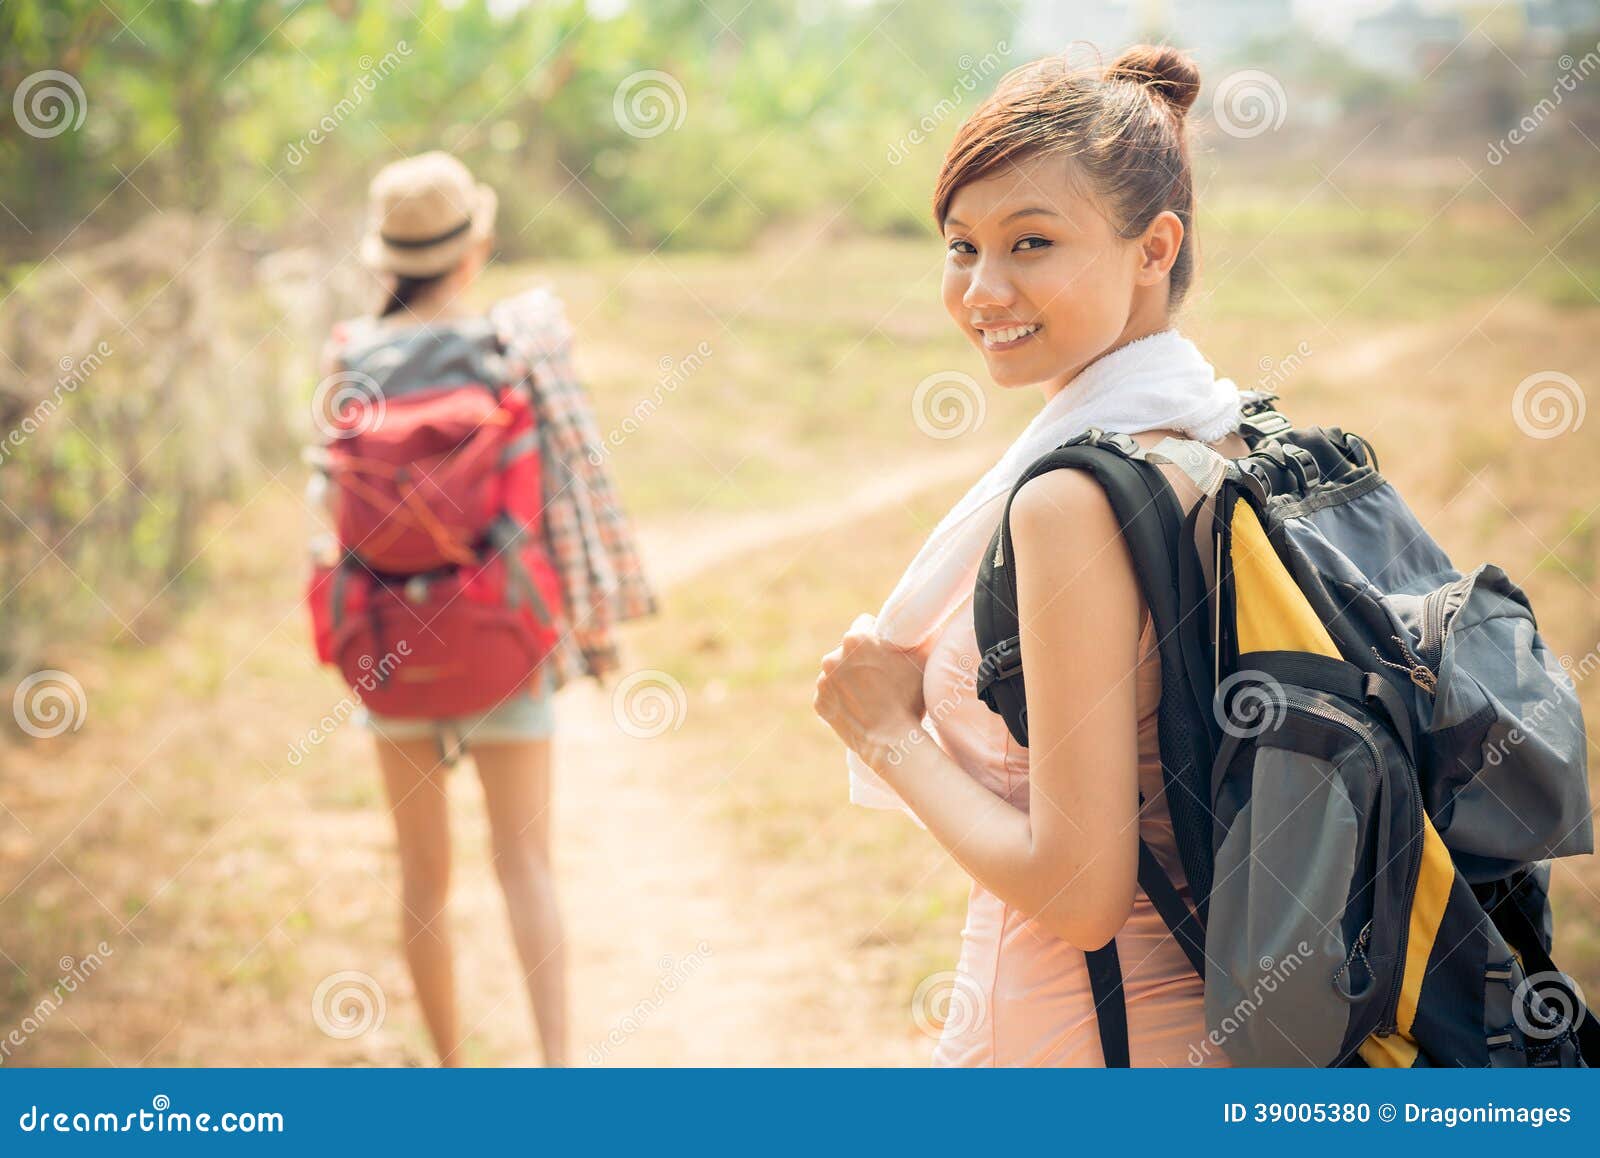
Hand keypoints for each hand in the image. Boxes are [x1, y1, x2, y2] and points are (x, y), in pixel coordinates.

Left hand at [813, 613, 926, 771]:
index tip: (885, 650)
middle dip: (861, 658)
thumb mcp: (923, 659)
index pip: (864, 624)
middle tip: (881, 676)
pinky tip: (859, 707)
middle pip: (848, 649)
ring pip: (838, 671)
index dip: (877, 636)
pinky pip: (831, 693)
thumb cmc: (910, 698)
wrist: (892, 741)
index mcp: (855, 639)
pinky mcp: (819, 702)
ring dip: (850, 677)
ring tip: (871, 694)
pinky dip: (841, 698)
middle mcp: (832, 656)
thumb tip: (928, 621)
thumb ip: (923, 634)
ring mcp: (823, 681)